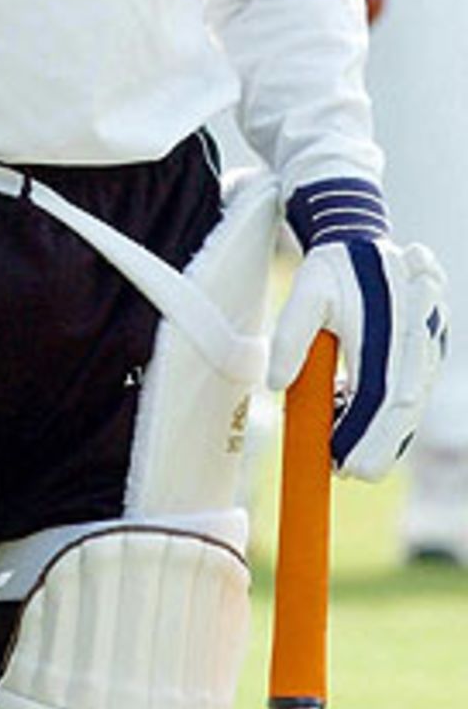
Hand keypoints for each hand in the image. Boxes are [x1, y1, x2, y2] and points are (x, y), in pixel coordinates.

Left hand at [269, 179, 447, 480]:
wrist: (363, 237)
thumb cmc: (331, 268)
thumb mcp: (304, 293)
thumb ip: (290, 336)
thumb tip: (276, 384)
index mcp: (385, 328)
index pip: (379, 397)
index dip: (363, 435)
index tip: (340, 463)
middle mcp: (416, 340)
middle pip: (402, 411)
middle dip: (376, 448)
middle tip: (344, 471)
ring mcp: (429, 344)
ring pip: (412, 407)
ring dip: (382, 432)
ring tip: (341, 438)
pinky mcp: (431, 348)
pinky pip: (415, 393)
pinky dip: (390, 414)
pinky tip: (355, 410)